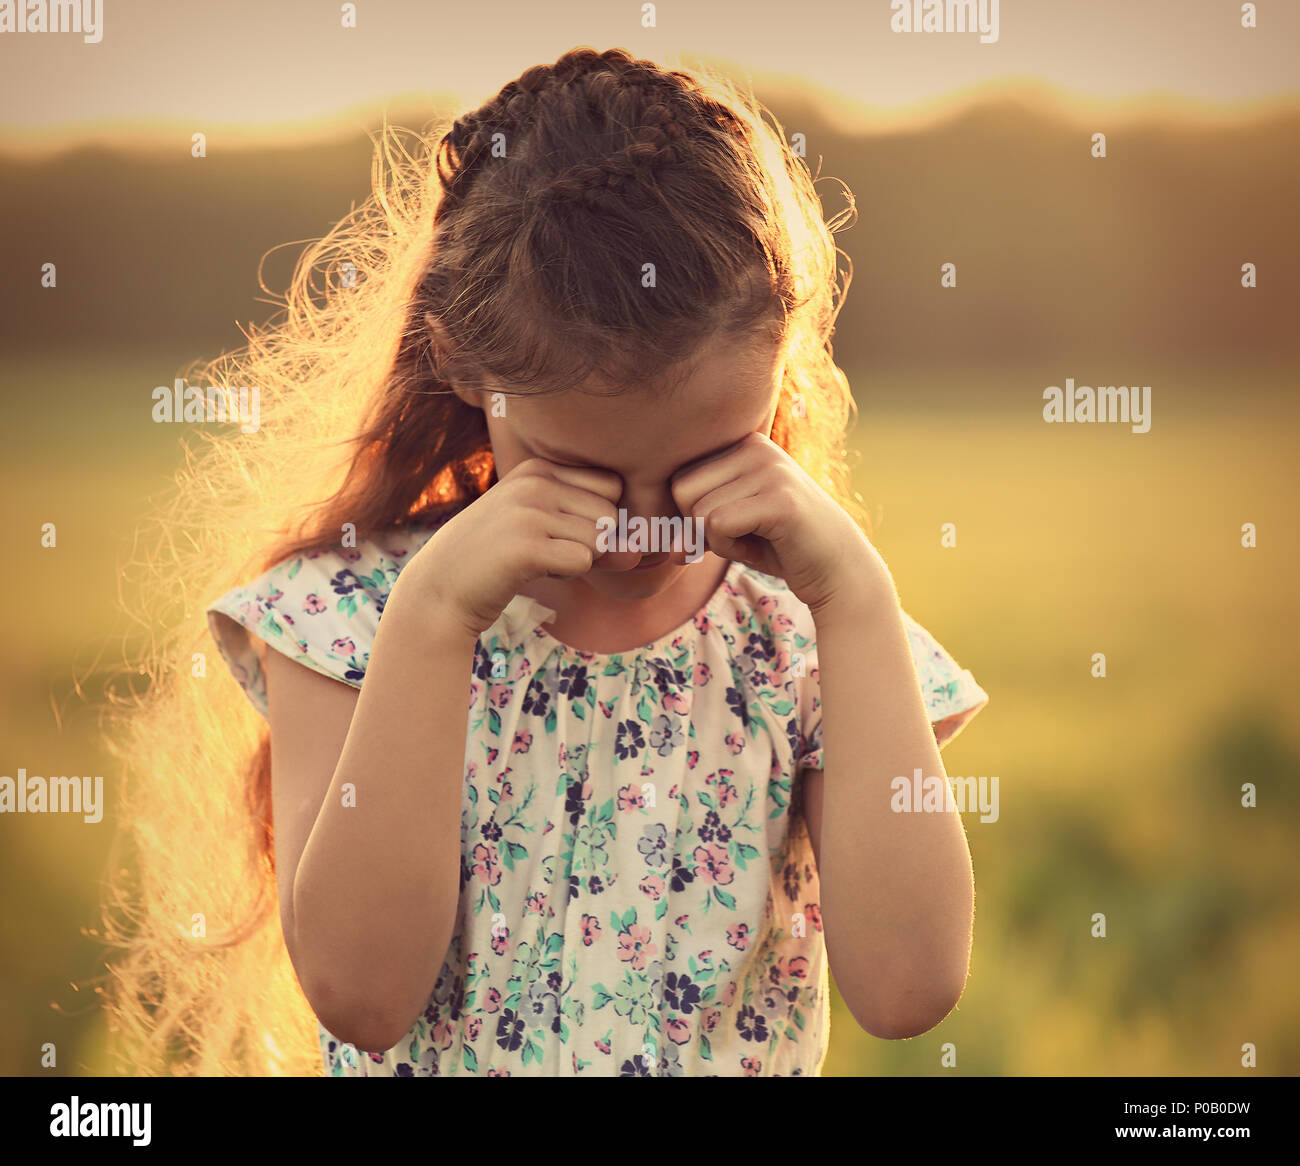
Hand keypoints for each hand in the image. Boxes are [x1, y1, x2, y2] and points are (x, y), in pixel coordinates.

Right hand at [395, 458, 624, 636]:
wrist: (440, 589)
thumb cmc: (500, 560)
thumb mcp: (548, 535)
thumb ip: (597, 537)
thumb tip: (639, 552)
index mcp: (539, 467)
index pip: (612, 486)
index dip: (598, 518)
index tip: (561, 532)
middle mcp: (535, 481)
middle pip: (610, 514)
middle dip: (589, 543)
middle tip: (545, 550)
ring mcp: (529, 510)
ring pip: (600, 539)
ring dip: (576, 561)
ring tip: (536, 559)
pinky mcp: (526, 545)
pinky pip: (584, 561)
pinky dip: (566, 574)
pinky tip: (531, 571)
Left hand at [669, 432, 889, 616]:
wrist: (838, 569)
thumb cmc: (778, 545)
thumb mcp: (729, 523)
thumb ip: (692, 520)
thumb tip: (662, 545)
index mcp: (743, 443)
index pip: (678, 478)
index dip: (692, 515)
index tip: (730, 526)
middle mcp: (756, 446)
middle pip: (681, 491)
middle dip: (699, 527)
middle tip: (741, 535)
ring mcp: (770, 469)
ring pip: (698, 511)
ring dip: (718, 541)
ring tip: (756, 538)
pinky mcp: (779, 499)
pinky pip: (717, 525)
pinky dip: (729, 548)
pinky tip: (762, 545)